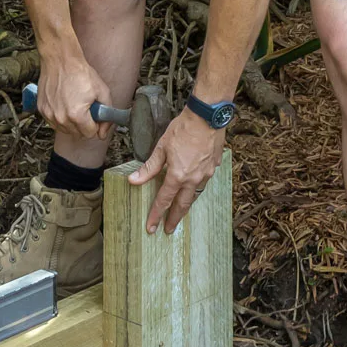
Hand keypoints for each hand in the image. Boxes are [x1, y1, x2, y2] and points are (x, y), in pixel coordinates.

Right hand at [37, 58, 113, 141]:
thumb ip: (107, 116)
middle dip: (84, 124)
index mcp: (76, 115)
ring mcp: (49, 115)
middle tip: (85, 108)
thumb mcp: (102, 92)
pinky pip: (54, 123)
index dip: (95, 124)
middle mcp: (61, 118)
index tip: (94, 115)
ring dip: (72, 122)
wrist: (61, 60)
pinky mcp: (42, 110)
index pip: (90, 134)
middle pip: (78, 134)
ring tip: (74, 104)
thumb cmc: (80, 73)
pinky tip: (65, 104)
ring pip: (65, 130)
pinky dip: (61, 117)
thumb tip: (103, 133)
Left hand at [129, 111, 225, 233]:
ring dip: (186, 206)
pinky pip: (204, 184)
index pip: (164, 200)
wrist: (207, 117)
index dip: (156, 215)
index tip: (151, 228)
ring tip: (180, 213)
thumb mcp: (161, 148)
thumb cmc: (183, 129)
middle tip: (168, 230)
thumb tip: (133, 180)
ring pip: (194, 196)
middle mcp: (193, 179)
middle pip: (182, 205)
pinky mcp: (214, 167)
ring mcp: (206, 174)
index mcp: (178, 176)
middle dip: (174, 219)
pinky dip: (196, 190)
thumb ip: (148, 168)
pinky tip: (194, 189)